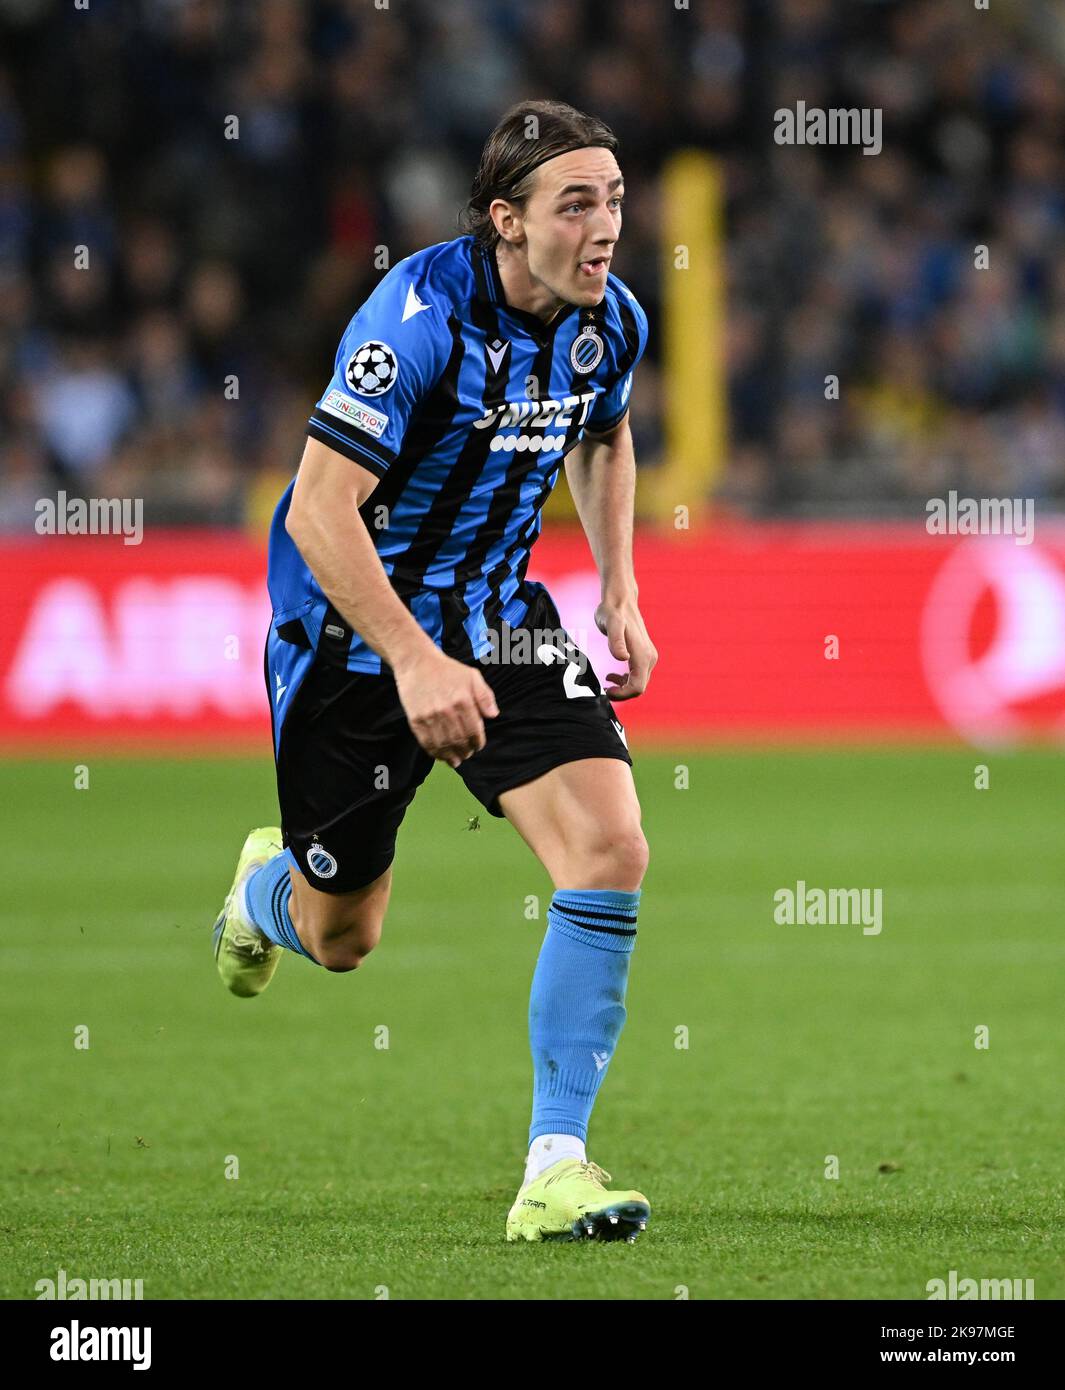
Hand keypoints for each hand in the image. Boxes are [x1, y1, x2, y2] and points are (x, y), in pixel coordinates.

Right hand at [393, 646, 498, 766]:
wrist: (417, 663)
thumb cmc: (447, 670)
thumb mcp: (472, 676)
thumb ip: (485, 696)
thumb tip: (493, 715)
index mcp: (463, 700)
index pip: (474, 730)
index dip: (477, 742)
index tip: (478, 746)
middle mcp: (446, 710)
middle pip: (459, 740)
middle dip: (466, 751)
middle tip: (467, 754)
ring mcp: (430, 716)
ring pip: (443, 745)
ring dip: (451, 756)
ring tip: (456, 760)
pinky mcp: (416, 720)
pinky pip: (426, 742)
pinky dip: (434, 753)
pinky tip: (440, 756)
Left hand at [595, 596, 656, 699]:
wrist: (621, 600)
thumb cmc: (612, 611)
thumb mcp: (610, 624)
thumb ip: (615, 641)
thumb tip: (623, 658)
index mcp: (643, 655)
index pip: (638, 687)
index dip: (622, 694)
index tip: (606, 690)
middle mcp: (650, 658)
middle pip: (640, 688)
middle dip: (622, 693)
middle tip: (603, 688)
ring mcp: (649, 657)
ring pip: (639, 683)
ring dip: (623, 687)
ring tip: (606, 681)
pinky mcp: (644, 655)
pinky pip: (638, 676)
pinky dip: (625, 681)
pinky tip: (611, 675)